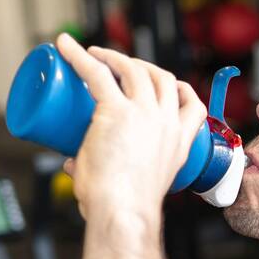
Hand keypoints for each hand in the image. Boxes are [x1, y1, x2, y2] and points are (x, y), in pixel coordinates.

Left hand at [55, 33, 207, 229]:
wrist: (123, 212)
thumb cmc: (124, 209)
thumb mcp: (128, 186)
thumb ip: (99, 172)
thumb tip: (72, 165)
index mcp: (181, 144)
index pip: (193, 106)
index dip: (181, 90)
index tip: (167, 86)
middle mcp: (168, 124)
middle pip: (162, 78)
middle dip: (143, 66)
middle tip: (120, 67)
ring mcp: (144, 114)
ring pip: (134, 69)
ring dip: (116, 57)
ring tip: (96, 55)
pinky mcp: (116, 109)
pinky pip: (97, 73)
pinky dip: (79, 56)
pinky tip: (65, 46)